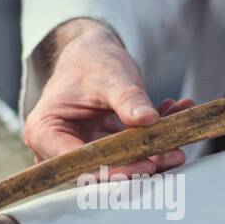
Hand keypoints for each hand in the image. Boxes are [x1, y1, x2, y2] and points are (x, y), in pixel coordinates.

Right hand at [23, 18, 191, 178]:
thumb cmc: (90, 61)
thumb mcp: (110, 75)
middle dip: (141, 162)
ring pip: (118, 165)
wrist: (91, 52)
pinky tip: (174, 119)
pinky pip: (127, 154)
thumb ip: (128, 98)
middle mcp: (56, 148)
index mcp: (44, 131)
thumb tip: (148, 119)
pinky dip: (152, 141)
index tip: (147, 163)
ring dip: (152, 152)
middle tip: (174, 153)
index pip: (79, 163)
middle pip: (100, 171)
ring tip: (180, 134)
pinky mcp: (100, 150)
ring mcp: (77, 151)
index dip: (115, 168)